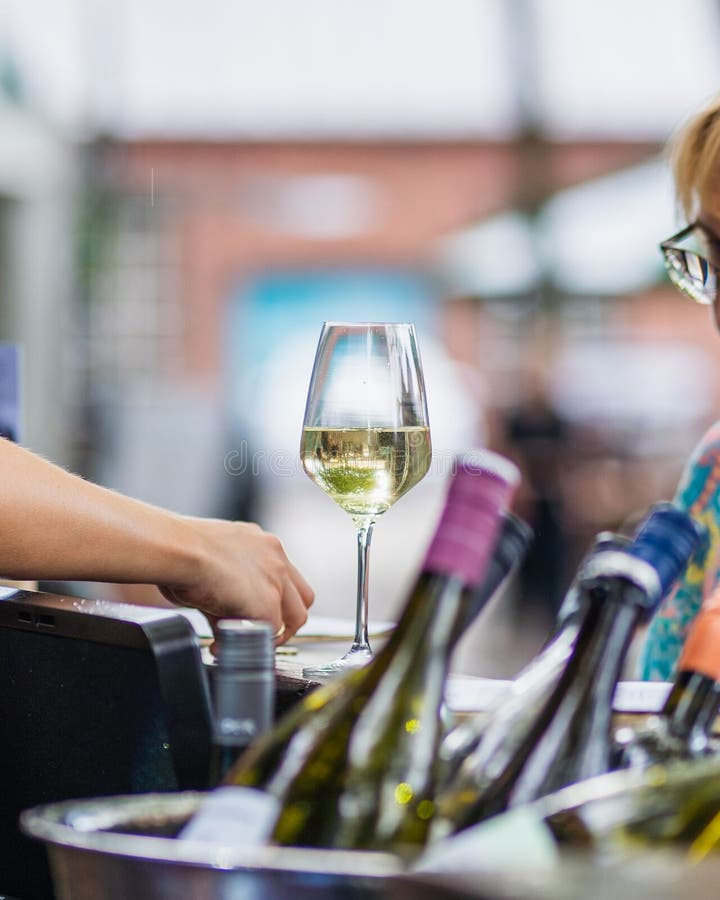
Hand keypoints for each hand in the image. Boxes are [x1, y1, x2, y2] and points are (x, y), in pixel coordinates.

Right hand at [158, 518, 313, 644]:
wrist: (175, 548)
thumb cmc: (178, 551)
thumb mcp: (210, 565)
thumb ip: (226, 591)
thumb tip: (221, 620)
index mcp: (261, 543)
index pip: (286, 576)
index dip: (276, 600)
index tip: (256, 613)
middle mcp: (274, 556)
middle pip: (302, 597)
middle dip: (285, 621)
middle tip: (262, 636)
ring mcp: (275, 578)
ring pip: (295, 617)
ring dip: (275, 636)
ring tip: (248, 646)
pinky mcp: (267, 602)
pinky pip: (271, 632)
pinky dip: (251, 645)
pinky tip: (222, 646)